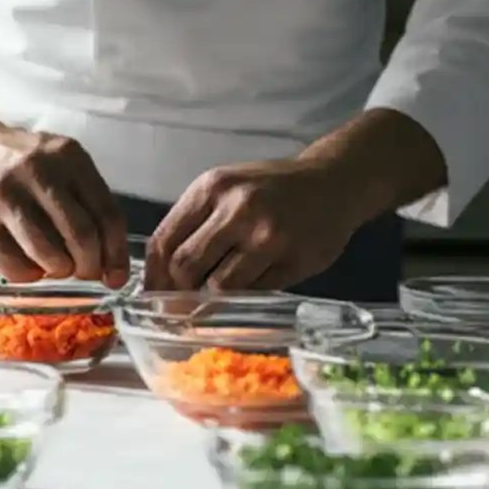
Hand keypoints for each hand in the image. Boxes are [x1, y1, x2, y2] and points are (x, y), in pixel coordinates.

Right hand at [0, 120, 129, 285]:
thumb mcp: (59, 163)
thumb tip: (112, 260)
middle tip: (86, 273)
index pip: (108, 214)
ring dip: (60, 271)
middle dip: (90, 266)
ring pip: (49, 254)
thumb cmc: (17, 161)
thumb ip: (87, 199)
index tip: (117, 276)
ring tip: (57, 267)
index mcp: (69, 157)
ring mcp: (3, 194)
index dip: (117, 253)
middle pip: (82, 236)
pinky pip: (12, 264)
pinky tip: (29, 266)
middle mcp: (38, 172)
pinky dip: (29, 275)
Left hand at [144, 158, 361, 290]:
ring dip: (215, 298)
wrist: (336, 183)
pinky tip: (252, 283)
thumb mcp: (229, 188)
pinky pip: (255, 291)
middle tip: (183, 306)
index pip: (165, 240)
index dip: (153, 276)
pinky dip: (247, 295)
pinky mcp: (294, 260)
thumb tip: (162, 275)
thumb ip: (196, 222)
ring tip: (219, 298)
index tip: (153, 296)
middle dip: (180, 292)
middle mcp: (239, 209)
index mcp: (213, 187)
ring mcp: (269, 236)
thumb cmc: (274, 188)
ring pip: (220, 286)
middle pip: (186, 267)